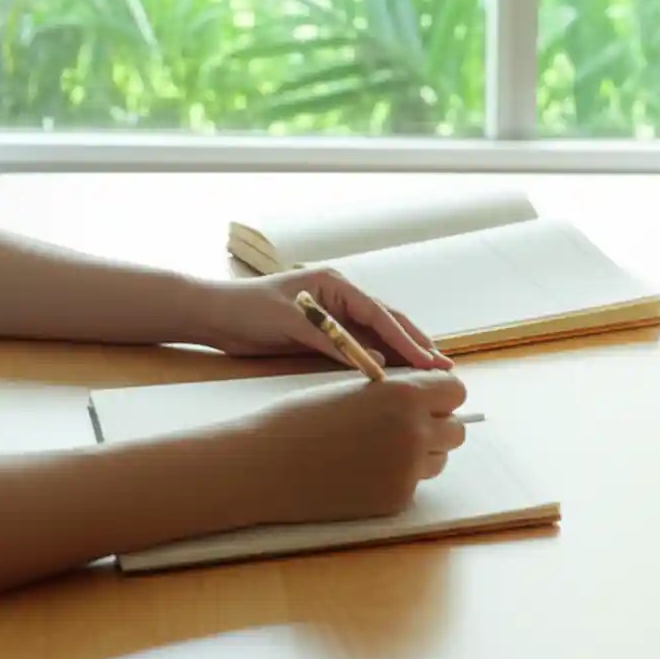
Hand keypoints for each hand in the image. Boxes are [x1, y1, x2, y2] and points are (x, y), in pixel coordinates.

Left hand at [197, 268, 452, 369]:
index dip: (406, 339)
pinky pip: (360, 346)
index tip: (428, 360)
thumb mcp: (291, 325)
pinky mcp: (325, 332)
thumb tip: (376, 363)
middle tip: (445, 365)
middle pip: (387, 321)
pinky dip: (380, 358)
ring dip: (403, 352)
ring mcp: (334, 314)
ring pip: (378, 334)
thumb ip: (332, 342)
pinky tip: (395, 373)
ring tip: (431, 370)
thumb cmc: (247, 311)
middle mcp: (340, 296)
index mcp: (335, 285)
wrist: (214, 315)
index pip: (380, 314)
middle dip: (416, 343)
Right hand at [232, 371, 467, 522]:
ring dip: (421, 455)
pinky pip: (414, 485)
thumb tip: (430, 398)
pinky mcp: (395, 500)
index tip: (424, 400)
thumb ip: (397, 393)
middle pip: (456, 429)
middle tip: (401, 427)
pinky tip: (361, 473)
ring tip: (377, 449)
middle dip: (435, 426)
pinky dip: (396, 479)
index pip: (455, 391)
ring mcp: (408, 470)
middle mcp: (415, 432)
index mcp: (405, 395)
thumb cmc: (302, 418)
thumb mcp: (355, 390)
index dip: (439, 395)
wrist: (264, 465)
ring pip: (439, 460)